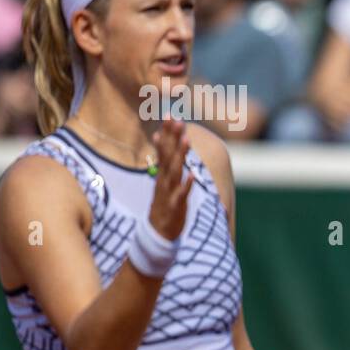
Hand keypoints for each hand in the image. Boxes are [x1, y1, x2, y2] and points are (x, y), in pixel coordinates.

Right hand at [148, 119, 194, 239]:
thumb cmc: (163, 204)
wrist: (157, 234)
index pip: (164, 149)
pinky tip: (192, 175)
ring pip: (174, 172)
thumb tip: (160, 137)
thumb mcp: (162, 179)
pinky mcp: (174, 207)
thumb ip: (163, 159)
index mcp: (163, 174)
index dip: (168, 133)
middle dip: (172, 138)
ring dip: (180, 156)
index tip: (172, 115)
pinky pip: (181, 195)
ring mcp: (168, 193)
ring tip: (186, 140)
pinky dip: (186, 185)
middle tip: (176, 119)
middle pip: (168, 156)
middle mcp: (164, 180)